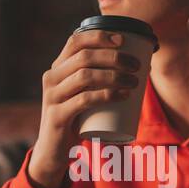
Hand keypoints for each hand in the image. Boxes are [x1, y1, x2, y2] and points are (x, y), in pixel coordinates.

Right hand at [27, 31, 140, 187]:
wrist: (54, 151)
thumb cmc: (77, 119)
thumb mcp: (83, 94)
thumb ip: (99, 80)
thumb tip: (137, 65)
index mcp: (57, 68)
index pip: (76, 41)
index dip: (99, 36)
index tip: (123, 40)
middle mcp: (51, 78)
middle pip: (85, 57)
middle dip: (115, 57)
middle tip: (137, 66)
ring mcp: (52, 97)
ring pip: (86, 76)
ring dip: (114, 75)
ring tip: (134, 81)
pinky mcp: (57, 116)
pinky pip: (84, 100)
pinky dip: (107, 95)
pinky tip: (123, 95)